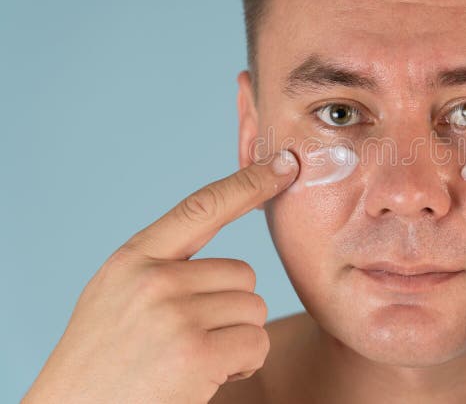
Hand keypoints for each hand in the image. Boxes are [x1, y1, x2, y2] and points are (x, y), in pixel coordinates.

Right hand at [22, 151, 298, 403]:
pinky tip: (206, 380)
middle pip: (243, 274)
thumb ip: (161, 271)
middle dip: (232, 310)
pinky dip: (243, 365)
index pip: (202, 207)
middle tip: (193, 342)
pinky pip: (255, 343)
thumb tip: (224, 264)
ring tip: (193, 363)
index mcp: (133, 260)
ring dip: (237, 340)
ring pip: (253, 309)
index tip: (283, 165)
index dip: (248, 183)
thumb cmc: (102, 366)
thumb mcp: (117, 299)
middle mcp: (153, 279)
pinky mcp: (195, 353)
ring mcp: (174, 314)